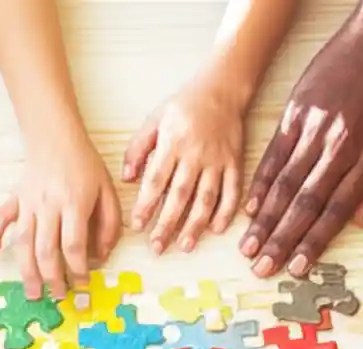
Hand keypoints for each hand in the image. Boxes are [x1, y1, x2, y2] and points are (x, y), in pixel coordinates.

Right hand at [0, 129, 121, 299]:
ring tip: (32, 293)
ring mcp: (28, 202)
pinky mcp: (15, 198)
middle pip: (46, 249)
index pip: (74, 244)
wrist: (56, 136)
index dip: (78, 268)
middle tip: (58, 296)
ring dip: (26, 270)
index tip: (83, 284)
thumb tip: (101, 255)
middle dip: (52, 278)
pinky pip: (0, 218)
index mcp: (73, 203)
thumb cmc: (85, 165)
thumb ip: (109, 224)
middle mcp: (48, 205)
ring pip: (23, 242)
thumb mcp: (107, 191)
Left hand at [123, 76, 244, 252]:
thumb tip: (127, 178)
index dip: (146, 204)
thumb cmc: (185, 104)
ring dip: (196, 224)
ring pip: (206, 197)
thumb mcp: (155, 119)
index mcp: (173, 142)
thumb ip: (138, 148)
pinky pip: (233, 190)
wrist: (223, 87)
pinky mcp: (235, 162)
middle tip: (157, 247)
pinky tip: (216, 229)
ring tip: (185, 245)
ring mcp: (218, 159)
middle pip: (180, 194)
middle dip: (168, 223)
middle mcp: (196, 153)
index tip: (137, 225)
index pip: (157, 179)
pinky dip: (226, 211)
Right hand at [239, 11, 362, 277]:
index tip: (296, 268)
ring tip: (248, 246)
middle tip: (262, 269)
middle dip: (282, 240)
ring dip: (265, 219)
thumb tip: (358, 222)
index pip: (336, 211)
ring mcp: (314, 129)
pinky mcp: (295, 112)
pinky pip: (274, 154)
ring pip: (285, 183)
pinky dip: (260, 182)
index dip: (313, 243)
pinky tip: (248, 206)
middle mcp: (339, 148)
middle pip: (305, 204)